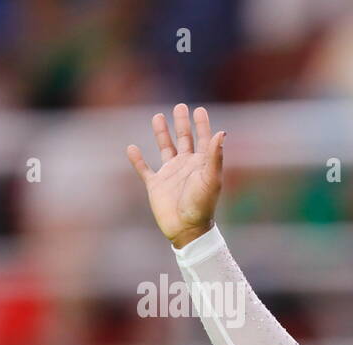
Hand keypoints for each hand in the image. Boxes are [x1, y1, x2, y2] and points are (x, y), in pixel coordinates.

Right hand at [126, 103, 224, 248]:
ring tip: (158, 116)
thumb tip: (221, 132)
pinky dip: (137, 159)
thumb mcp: (210, 178)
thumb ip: (214, 155)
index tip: (200, 110)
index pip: (203, 140)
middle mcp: (186, 167)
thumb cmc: (202, 205)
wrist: (187, 229)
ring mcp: (170, 175)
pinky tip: (131, 148)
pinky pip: (144, 169)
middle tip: (181, 107)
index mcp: (201, 165)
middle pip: (184, 140)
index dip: (202, 125)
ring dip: (162, 134)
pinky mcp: (155, 185)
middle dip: (183, 124)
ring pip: (166, 148)